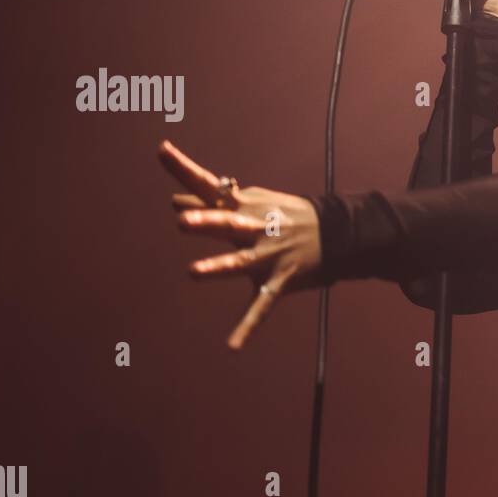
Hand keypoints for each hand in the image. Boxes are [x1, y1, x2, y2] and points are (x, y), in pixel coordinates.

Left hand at [158, 139, 322, 350]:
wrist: (336, 233)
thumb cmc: (284, 215)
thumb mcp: (253, 202)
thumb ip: (212, 203)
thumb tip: (174, 199)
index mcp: (244, 206)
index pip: (208, 185)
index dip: (183, 169)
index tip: (161, 150)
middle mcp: (254, 228)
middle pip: (226, 224)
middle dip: (205, 222)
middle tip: (182, 221)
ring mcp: (268, 255)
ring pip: (240, 261)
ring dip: (218, 266)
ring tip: (193, 272)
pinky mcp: (280, 281)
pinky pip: (261, 306)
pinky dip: (247, 327)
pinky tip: (232, 346)